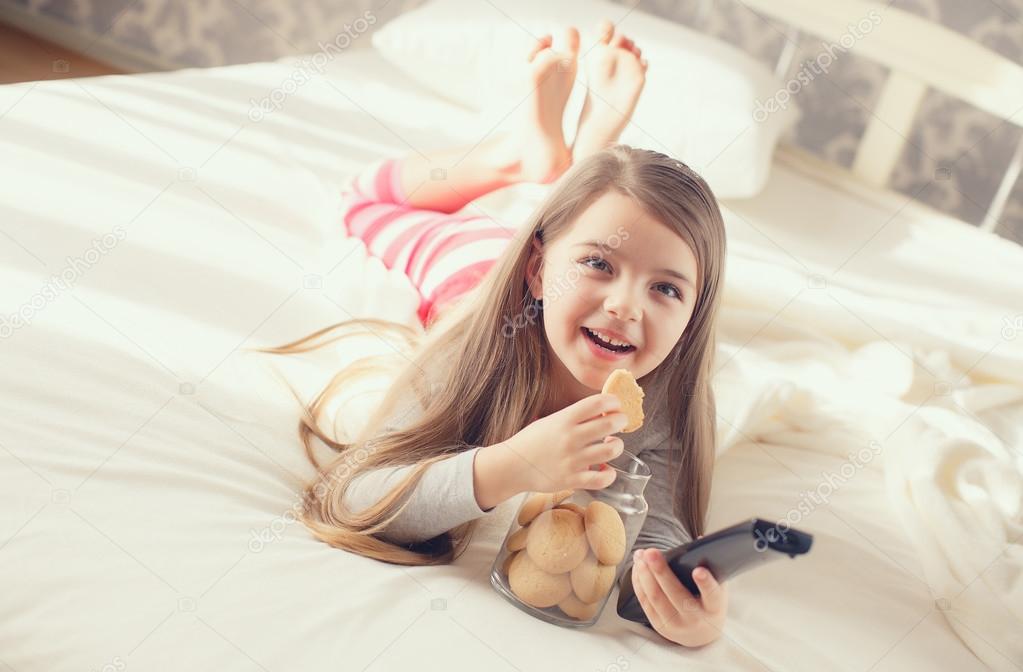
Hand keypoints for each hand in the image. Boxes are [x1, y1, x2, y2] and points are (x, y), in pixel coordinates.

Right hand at [502, 393, 627, 492]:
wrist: (512, 466)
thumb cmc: (533, 441)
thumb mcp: (551, 421)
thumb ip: (574, 416)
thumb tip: (602, 410)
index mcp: (564, 419)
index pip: (597, 403)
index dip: (613, 401)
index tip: (615, 404)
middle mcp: (570, 438)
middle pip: (609, 424)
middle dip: (621, 420)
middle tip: (620, 421)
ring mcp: (572, 460)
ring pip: (611, 450)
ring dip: (617, 445)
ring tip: (613, 444)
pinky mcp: (572, 480)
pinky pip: (602, 479)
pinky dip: (609, 474)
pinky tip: (605, 469)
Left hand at [631, 546, 728, 646]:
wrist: (702, 635)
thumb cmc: (709, 603)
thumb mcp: (717, 588)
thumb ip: (711, 567)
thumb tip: (700, 539)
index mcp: (713, 608)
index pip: (712, 596)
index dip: (705, 584)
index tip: (698, 570)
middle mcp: (694, 619)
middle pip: (676, 595)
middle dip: (661, 572)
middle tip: (651, 552)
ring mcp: (675, 624)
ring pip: (656, 598)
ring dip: (645, 574)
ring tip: (640, 555)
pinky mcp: (659, 625)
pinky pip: (645, 602)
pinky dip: (639, 582)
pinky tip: (637, 566)